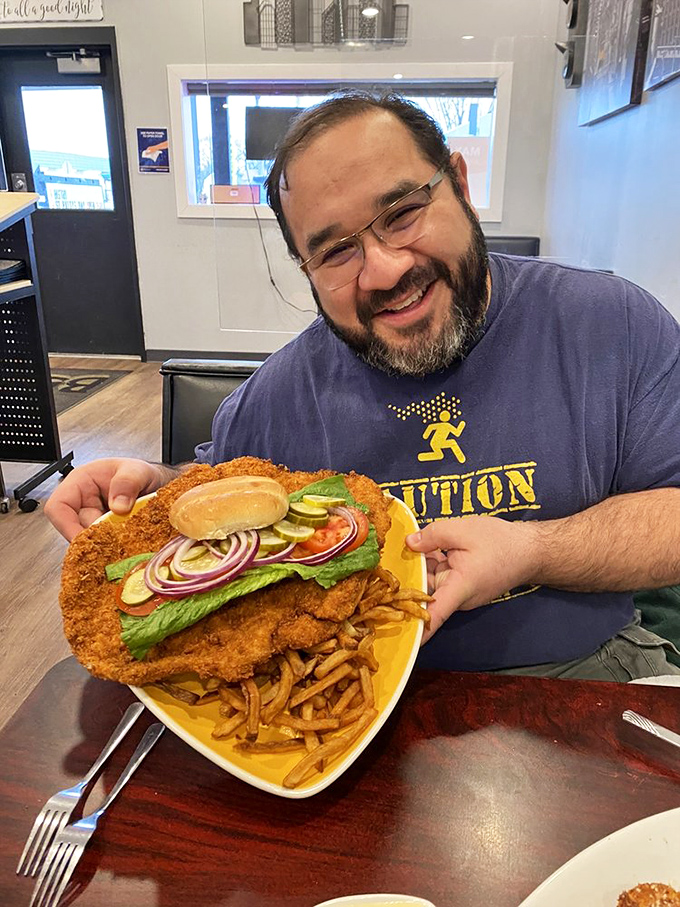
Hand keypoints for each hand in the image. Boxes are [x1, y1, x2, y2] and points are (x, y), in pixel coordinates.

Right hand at [44, 458, 165, 541]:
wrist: (156, 483)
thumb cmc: (139, 473)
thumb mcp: (137, 470)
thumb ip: (128, 482)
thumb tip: (118, 507)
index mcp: (80, 483)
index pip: (58, 507)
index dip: (66, 526)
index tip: (86, 540)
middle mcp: (82, 504)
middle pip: (75, 530)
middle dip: (97, 536)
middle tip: (121, 537)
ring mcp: (92, 520)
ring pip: (89, 541)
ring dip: (108, 543)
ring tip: (129, 535)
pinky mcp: (103, 534)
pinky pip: (103, 546)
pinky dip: (115, 547)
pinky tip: (129, 541)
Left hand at [406, 516, 541, 642]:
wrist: (530, 550)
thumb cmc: (500, 542)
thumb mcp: (462, 529)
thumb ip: (432, 536)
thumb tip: (409, 543)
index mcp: (460, 588)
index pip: (434, 614)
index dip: (416, 627)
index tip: (400, 636)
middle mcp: (460, 598)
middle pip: (426, 592)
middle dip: (409, 578)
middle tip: (388, 559)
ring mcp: (462, 595)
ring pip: (432, 583)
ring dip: (422, 567)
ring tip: (407, 546)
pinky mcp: (464, 588)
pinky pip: (442, 579)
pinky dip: (433, 564)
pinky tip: (427, 546)